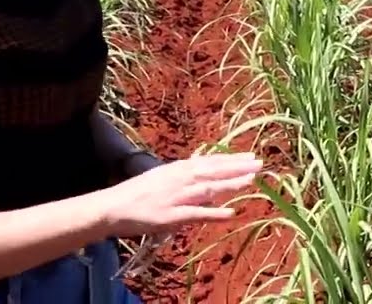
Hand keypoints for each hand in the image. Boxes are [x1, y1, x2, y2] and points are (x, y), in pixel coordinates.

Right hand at [98, 152, 262, 237]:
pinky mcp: (172, 216)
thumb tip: (201, 163)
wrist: (113, 206)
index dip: (231, 159)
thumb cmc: (138, 192)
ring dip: (230, 185)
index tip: (250, 155)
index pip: (210, 161)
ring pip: (209, 189)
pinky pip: (197, 214)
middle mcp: (180, 179)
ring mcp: (177, 197)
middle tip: (259, 164)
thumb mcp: (162, 174)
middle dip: (237, 167)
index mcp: (178, 168)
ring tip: (251, 181)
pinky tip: (231, 213)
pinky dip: (214, 213)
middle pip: (213, 171)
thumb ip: (183, 171)